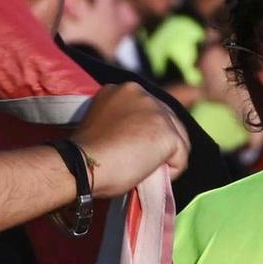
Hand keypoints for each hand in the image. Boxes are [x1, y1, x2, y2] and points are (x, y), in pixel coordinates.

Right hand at [68, 81, 189, 199]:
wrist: (81, 164)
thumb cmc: (86, 153)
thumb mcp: (104, 123)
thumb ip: (124, 120)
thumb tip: (143, 139)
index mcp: (124, 89)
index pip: (151, 110)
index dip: (147, 132)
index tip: (133, 148)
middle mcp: (142, 93)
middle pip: (168, 121)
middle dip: (160, 143)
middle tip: (141, 163)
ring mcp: (157, 111)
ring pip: (178, 138)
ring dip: (165, 157)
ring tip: (143, 170)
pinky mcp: (167, 133)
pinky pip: (181, 157)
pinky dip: (172, 171)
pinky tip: (148, 174)